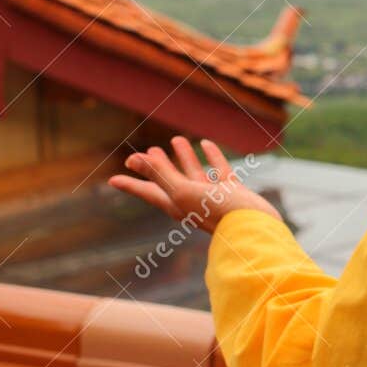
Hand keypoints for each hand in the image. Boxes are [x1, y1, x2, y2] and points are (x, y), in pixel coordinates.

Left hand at [108, 137, 281, 231]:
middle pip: (169, 181)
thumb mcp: (182, 191)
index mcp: (176, 205)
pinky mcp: (232, 192)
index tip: (112, 180)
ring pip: (194, 173)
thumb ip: (161, 173)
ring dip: (184, 157)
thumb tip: (136, 159)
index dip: (131, 184)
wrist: (254, 227)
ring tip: (177, 139)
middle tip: (147, 152)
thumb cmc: (216, 212)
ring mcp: (213, 198)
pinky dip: (212, 157)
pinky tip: (207, 144)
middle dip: (157, 167)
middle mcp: (192, 202)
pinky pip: (218, 171)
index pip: (148, 191)